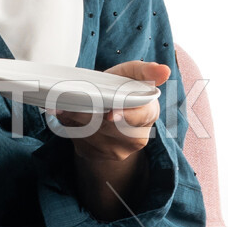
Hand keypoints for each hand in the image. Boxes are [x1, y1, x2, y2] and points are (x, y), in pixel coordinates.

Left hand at [53, 60, 171, 162]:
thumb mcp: (131, 75)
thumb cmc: (120, 90)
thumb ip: (144, 70)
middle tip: (69, 105)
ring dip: (74, 121)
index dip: (125, 115)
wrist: (106, 111)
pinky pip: (80, 143)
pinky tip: (65, 117)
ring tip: (63, 107)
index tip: (110, 114)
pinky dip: (69, 129)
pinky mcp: (98, 156)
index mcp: (149, 113)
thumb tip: (164, 70)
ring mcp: (118, 151)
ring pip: (92, 135)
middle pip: (109, 128)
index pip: (140, 117)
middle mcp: (137, 138)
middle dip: (88, 116)